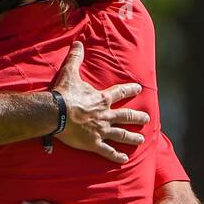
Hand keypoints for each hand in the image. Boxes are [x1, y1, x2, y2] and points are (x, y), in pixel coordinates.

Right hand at [52, 41, 147, 163]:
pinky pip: (108, 151)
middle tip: (146, 118)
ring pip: (121, 134)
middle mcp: (105, 115)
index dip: (130, 89)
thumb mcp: (70, 73)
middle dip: (137, 116)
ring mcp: (101, 130)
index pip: (120, 92)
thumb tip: (77, 43)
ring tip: (141, 139)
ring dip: (132, 137)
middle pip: (126, 116)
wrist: (56, 113)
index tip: (138, 88)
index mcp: (102, 99)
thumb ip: (76, 58)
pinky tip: (125, 159)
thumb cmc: (63, 94)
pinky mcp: (93, 143)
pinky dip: (116, 156)